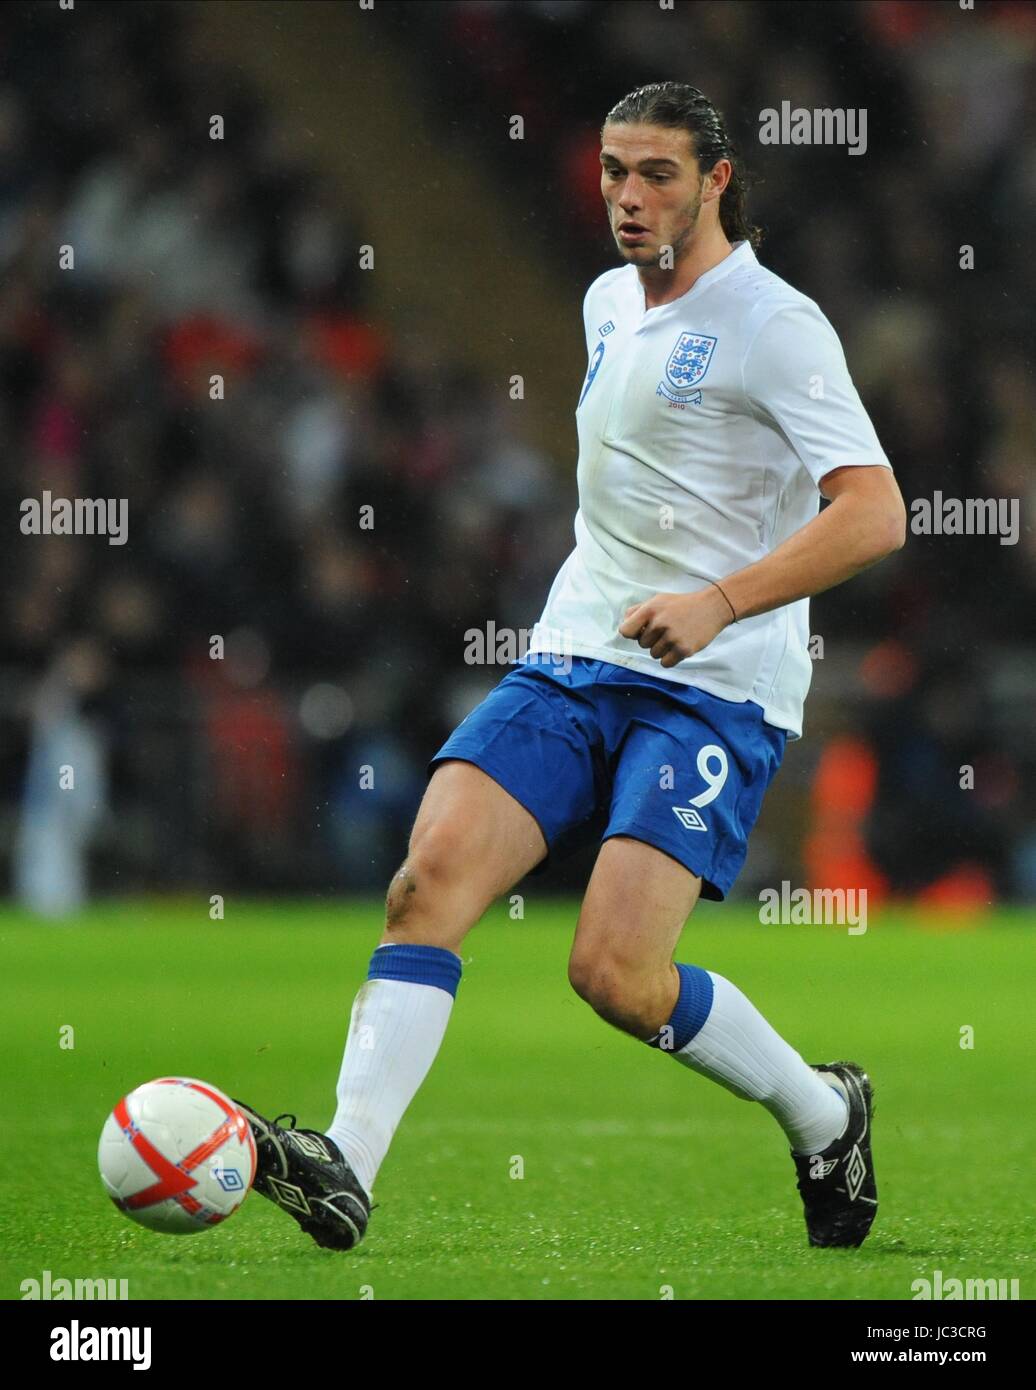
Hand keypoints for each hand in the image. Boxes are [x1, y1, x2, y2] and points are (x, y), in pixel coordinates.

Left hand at [618, 587, 732, 667]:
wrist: (712, 607)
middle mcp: (660, 622)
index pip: (626, 631)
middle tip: (667, 630)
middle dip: (652, 640)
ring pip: (653, 655)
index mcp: (650, 609)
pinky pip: (665, 663)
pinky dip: (670, 659)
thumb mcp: (658, 600)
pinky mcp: (684, 649)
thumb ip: (638, 611)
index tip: (641, 632)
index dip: (632, 634)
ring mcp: (672, 637)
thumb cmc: (682, 605)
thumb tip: (624, 628)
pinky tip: (678, 647)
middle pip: (642, 644)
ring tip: (675, 637)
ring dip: (662, 649)